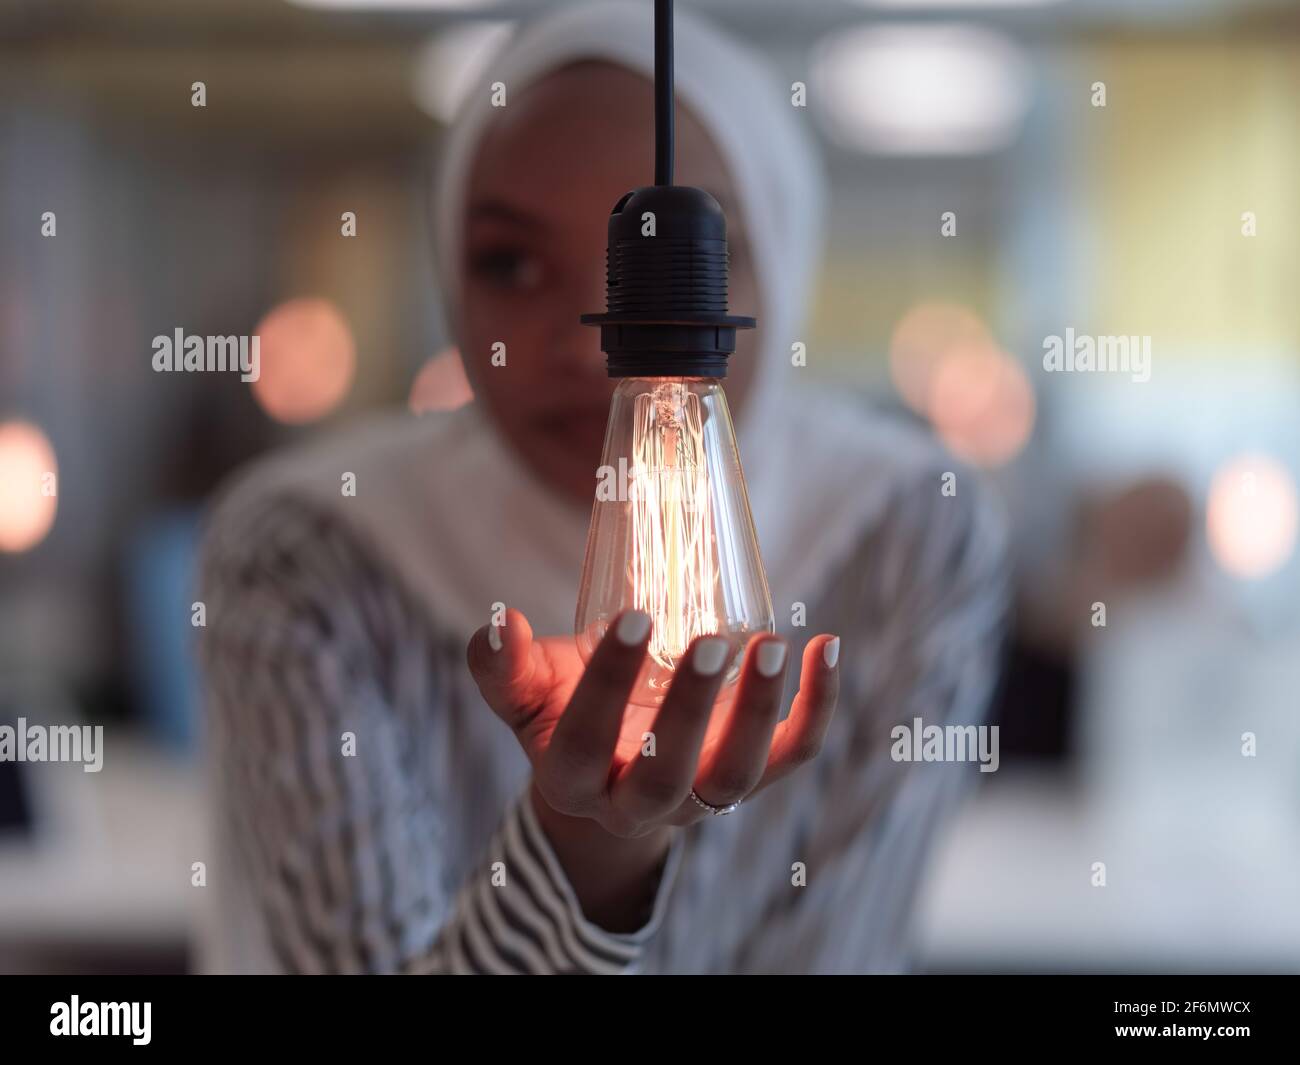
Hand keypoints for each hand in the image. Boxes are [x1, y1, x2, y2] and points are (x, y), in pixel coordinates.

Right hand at [467, 609, 840, 837]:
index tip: (633, 619)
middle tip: (710, 643)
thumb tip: (501, 622)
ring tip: (774, 644)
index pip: (586, 742)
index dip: (607, 686)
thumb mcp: (525, 695)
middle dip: (691, 714)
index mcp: (574, 778)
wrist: (613, 765)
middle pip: (666, 776)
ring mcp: (699, 796)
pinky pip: (790, 755)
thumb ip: (504, 666)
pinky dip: (817, 708)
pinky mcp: (749, 778)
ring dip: (759, 713)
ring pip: (735, 775)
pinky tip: (826, 647)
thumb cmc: (564, 711)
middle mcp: (637, 802)